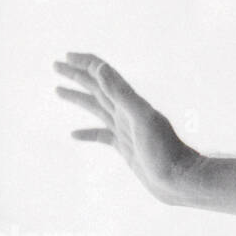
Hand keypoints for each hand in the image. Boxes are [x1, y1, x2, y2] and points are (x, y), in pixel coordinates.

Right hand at [54, 52, 200, 204]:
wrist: (180, 179)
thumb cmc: (165, 150)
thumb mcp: (142, 119)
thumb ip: (122, 93)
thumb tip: (101, 68)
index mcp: (130, 102)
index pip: (104, 76)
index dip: (86, 64)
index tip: (65, 56)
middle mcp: (127, 112)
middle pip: (97, 88)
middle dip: (77, 75)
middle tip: (56, 65)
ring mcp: (126, 130)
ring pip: (97, 108)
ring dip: (78, 98)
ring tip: (58, 90)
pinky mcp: (125, 147)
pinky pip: (102, 136)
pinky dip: (87, 132)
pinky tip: (74, 134)